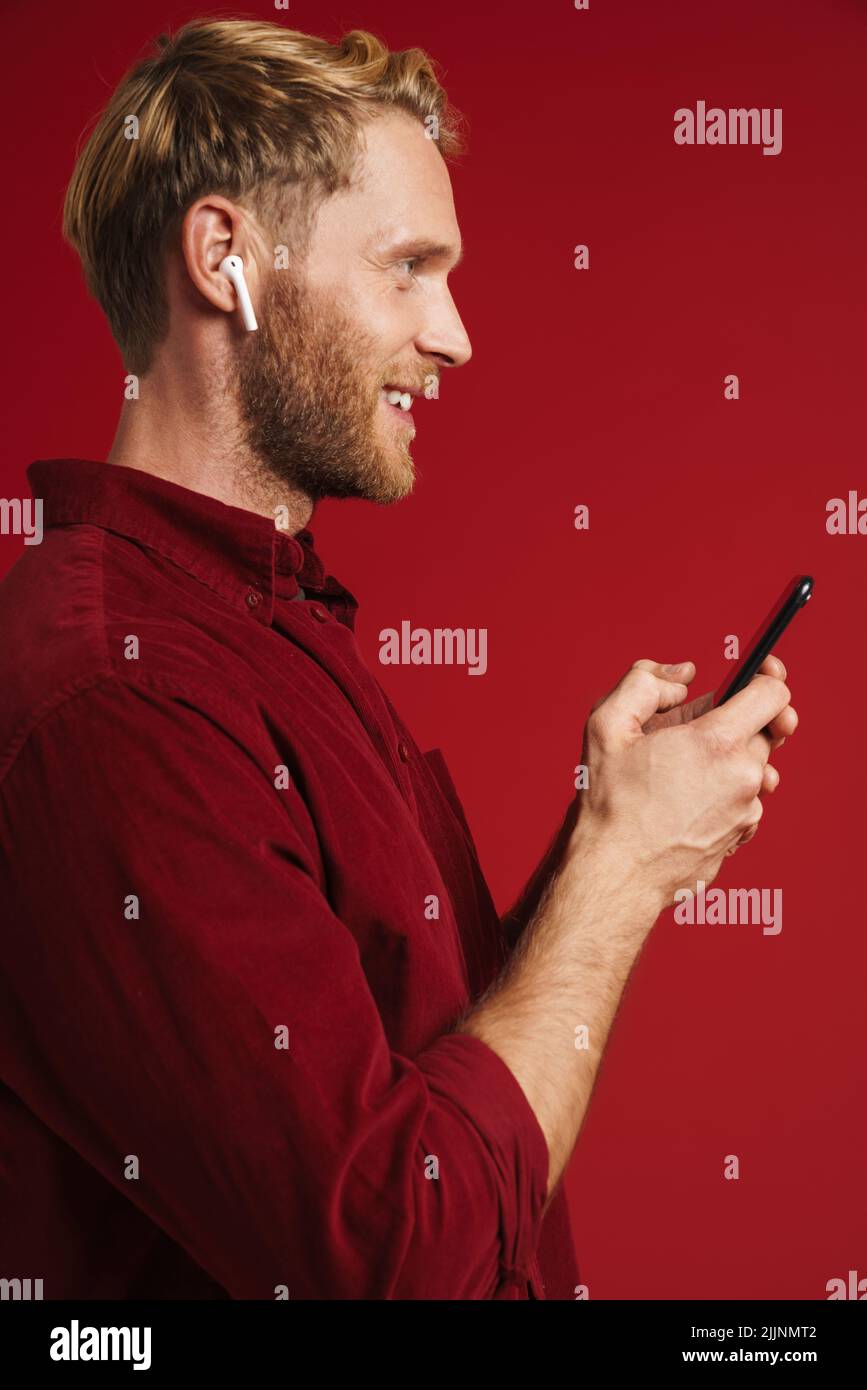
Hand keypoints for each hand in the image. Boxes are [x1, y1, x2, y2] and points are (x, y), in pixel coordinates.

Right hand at [573, 657, 794, 910]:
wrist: (617, 872)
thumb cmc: (610, 804)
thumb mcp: (608, 725)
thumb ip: (645, 682)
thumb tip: (682, 675)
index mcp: (717, 742)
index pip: (774, 694)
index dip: (766, 677)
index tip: (757, 674)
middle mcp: (743, 776)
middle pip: (764, 731)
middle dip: (735, 724)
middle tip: (693, 733)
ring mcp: (746, 811)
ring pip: (753, 768)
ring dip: (727, 762)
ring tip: (683, 774)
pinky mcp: (741, 836)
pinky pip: (746, 802)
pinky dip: (725, 795)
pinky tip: (688, 803)